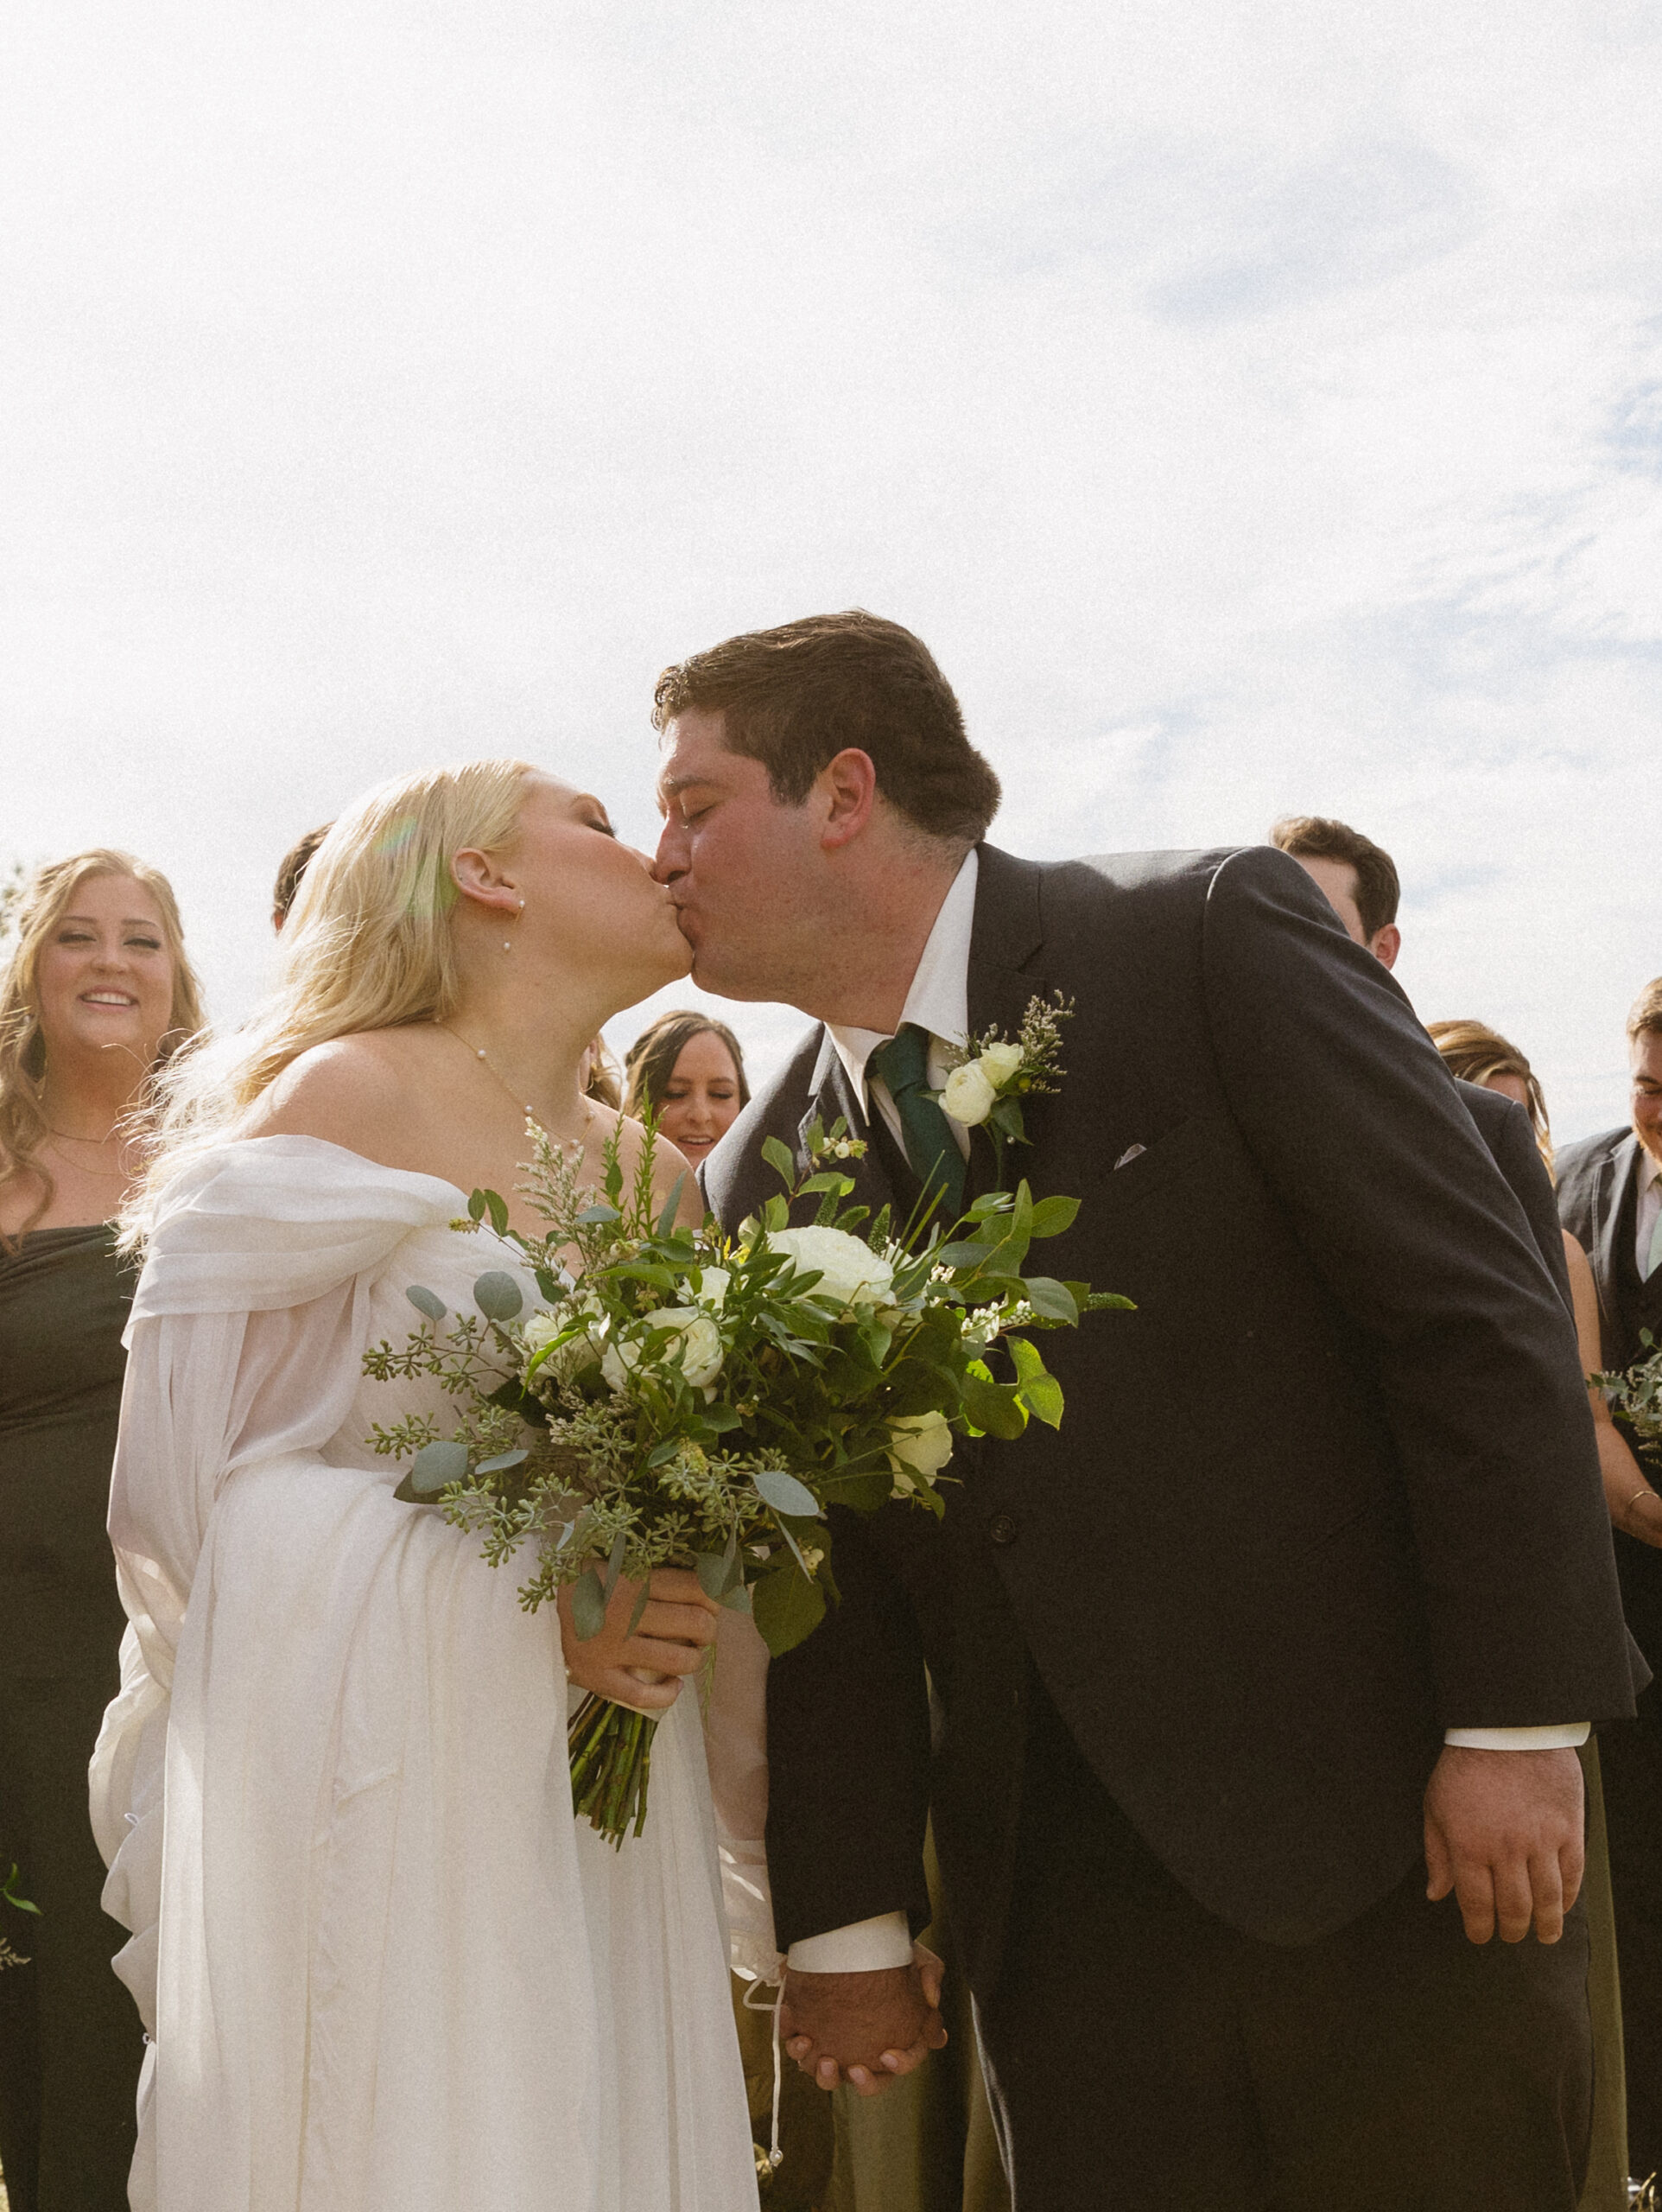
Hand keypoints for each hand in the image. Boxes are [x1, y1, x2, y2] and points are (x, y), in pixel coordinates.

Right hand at [558, 1567, 717, 1712]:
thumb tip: (708, 1567)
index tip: (712, 1601)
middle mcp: (624, 1614)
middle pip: (696, 1624)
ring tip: (689, 1654)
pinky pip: (644, 1695)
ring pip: (678, 1660)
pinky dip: (668, 1694)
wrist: (530, 1609)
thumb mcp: (615, 1559)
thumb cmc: (582, 1582)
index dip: (715, 1596)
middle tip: (702, 1630)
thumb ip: (653, 1563)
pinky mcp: (598, 1678)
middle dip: (708, 1629)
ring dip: (694, 1659)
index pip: (696, 1588)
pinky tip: (674, 1685)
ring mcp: (611, 1649)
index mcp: (631, 1579)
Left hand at [782, 1947, 946, 2096]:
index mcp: (895, 2040)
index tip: (888, 2055)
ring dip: (822, 2074)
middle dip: (862, 2082)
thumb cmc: (890, 1953)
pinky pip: (797, 2046)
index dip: (900, 2065)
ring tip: (822, 2057)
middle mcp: (865, 2050)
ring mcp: (836, 2044)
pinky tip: (794, 2018)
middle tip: (854, 2069)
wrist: (852, 1934)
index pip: (901, 2063)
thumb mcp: (917, 1958)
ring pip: (827, 2075)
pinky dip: (794, 2039)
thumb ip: (930, 1975)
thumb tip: (932, 2001)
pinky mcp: (809, 2030)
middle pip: (867, 2082)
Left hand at [1423, 1744, 1583, 1943]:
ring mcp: (1540, 1841)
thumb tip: (1436, 1894)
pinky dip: (1568, 1897)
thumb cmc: (1464, 1766)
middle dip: (1511, 1930)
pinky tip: (1562, 1906)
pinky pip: (1572, 1874)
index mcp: (1468, 1845)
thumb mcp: (1435, 1805)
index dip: (1479, 1928)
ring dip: (1546, 1924)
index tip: (1480, 1936)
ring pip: (1547, 1899)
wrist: (1506, 1728)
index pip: (1476, 1904)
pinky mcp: (1568, 1829)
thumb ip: (1436, 1853)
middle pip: (1514, 1908)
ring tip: (1544, 1935)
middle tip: (1510, 1936)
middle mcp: (1506, 1849)